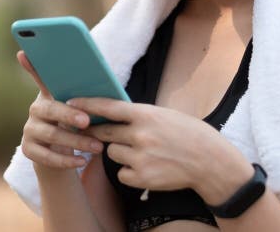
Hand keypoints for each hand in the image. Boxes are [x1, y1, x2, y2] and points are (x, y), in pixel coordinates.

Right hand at [16, 51, 104, 169]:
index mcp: (49, 95)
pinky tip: (83, 160)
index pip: (39, 76)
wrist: (61, 157)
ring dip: (76, 141)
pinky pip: (47, 156)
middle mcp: (35, 110)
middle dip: (69, 115)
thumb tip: (110, 92)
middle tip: (87, 121)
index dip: (31, 65)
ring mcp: (29, 130)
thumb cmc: (77, 128)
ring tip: (98, 147)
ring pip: (52, 135)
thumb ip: (88, 101)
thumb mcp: (82, 113)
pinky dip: (66, 161)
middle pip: (50, 109)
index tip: (24, 52)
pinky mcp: (28, 150)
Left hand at [70, 97, 252, 198]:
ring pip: (112, 153)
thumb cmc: (187, 134)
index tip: (70, 102)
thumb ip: (139, 115)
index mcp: (146, 114)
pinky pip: (121, 173)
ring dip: (121, 153)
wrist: (210, 162)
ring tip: (144, 152)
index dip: (87, 104)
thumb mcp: (164, 115)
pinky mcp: (142, 178)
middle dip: (97, 132)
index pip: (108, 107)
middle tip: (93, 131)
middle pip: (103, 132)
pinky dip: (129, 172)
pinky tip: (147, 167)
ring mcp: (140, 157)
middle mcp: (140, 134)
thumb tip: (112, 114)